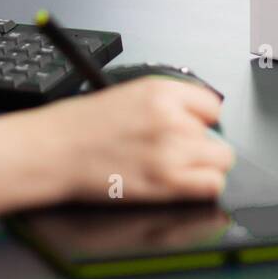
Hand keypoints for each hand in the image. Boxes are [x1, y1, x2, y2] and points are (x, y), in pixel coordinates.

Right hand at [34, 77, 234, 203]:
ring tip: (178, 169)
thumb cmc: (82, 124)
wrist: (56, 149)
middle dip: (203, 146)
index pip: (212, 105)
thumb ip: (166, 103)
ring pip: (221, 161)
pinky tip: (181, 184)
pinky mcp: (165, 181)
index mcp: (161, 91)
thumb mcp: (128, 93)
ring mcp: (171, 151)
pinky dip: (203, 187)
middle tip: (180, 152)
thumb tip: (195, 120)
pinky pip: (211, 185)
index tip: (193, 128)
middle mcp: (171, 117)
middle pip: (219, 136)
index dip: (202, 120)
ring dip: (204, 167)